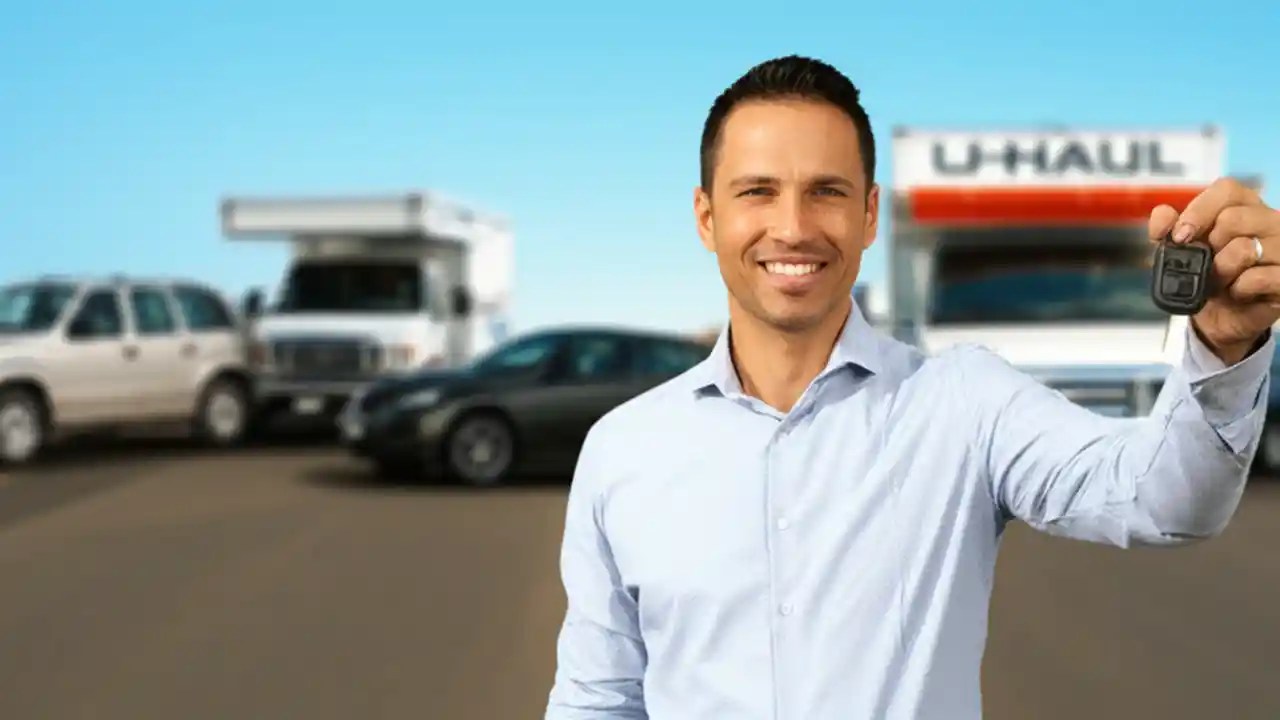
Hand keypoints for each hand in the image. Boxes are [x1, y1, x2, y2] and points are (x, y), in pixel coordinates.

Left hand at [1149, 177, 1279, 363]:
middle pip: (1233, 219)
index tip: (1180, 236)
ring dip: (1221, 271)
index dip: (1199, 211)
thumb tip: (1162, 217)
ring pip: (1244, 248)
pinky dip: (1237, 289)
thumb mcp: (1182, 250)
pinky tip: (1237, 291)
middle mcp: (1269, 221)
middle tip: (1208, 263)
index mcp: (1244, 206)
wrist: (1222, 315)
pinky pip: (1257, 278)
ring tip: (1221, 280)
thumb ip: (1169, 228)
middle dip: (1209, 247)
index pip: (1227, 190)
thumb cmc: (1207, 274)